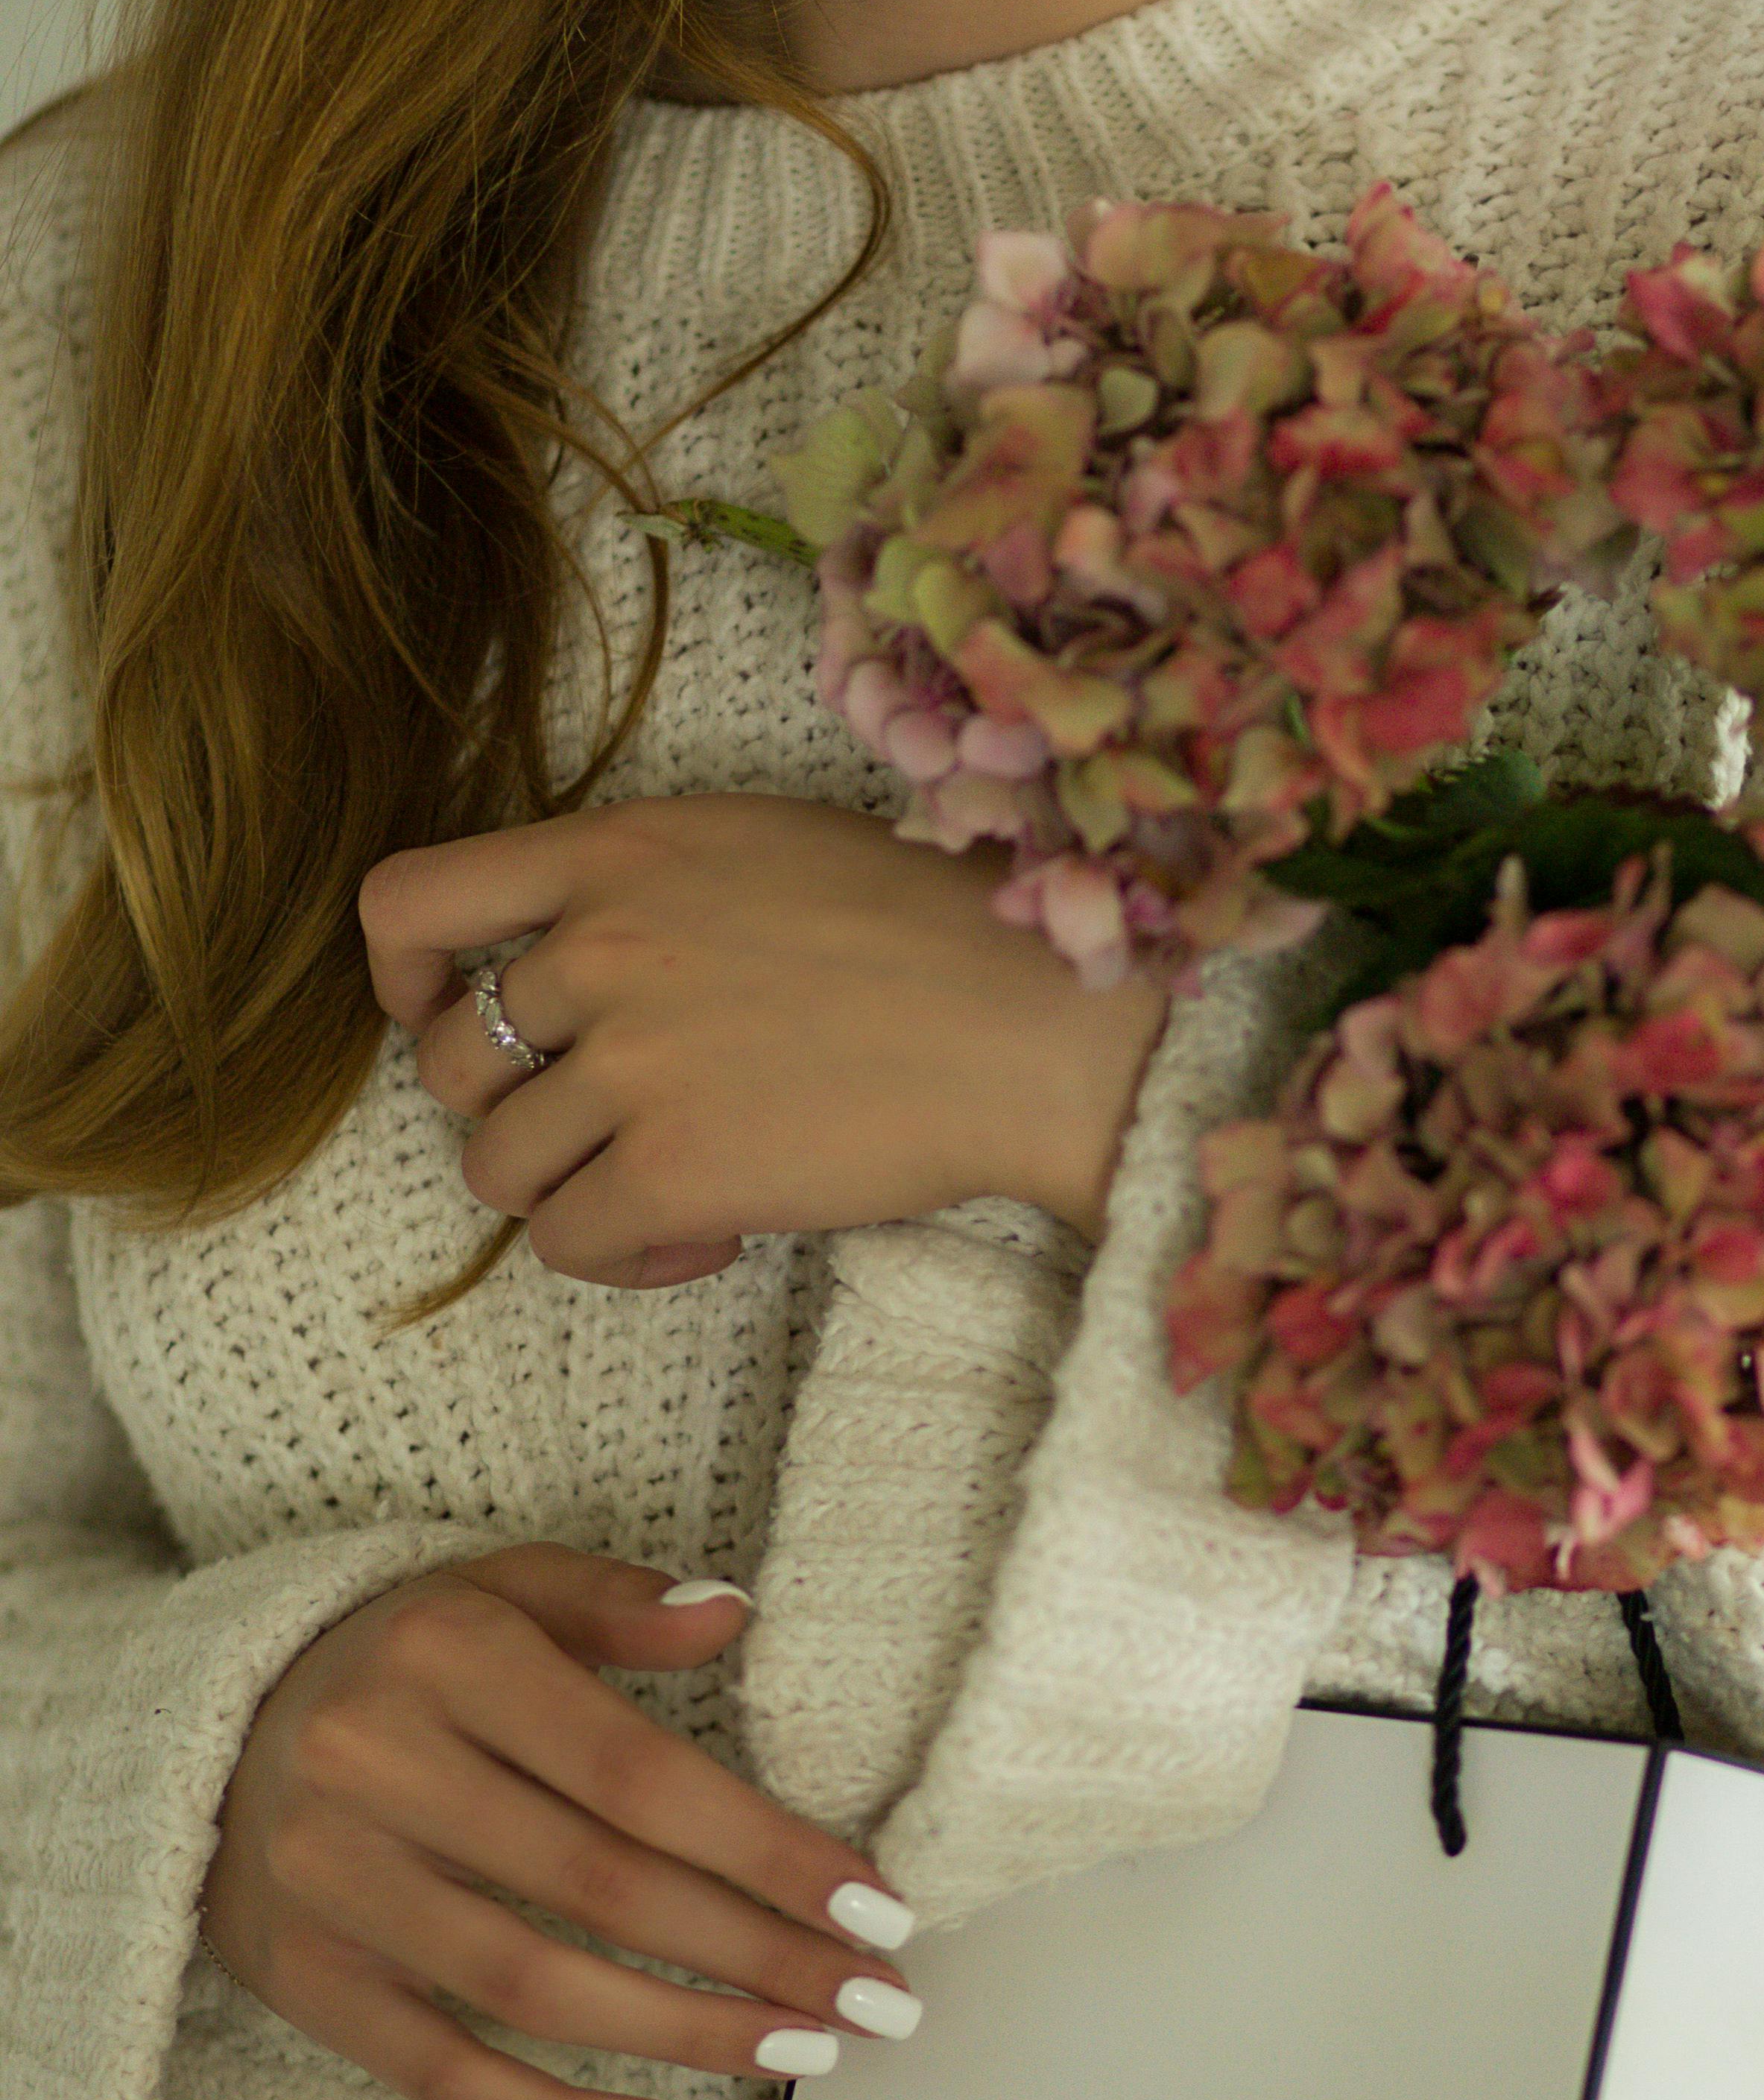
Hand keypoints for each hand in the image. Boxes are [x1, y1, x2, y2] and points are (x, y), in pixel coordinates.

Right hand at [195, 1547, 923, 2099]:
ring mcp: (336, 1889)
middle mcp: (379, 1771)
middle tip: (873, 2001)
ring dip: (686, 2037)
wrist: (204, 1727)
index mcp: (448, 1657)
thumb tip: (734, 1611)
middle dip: (756, 1955)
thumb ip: (615, 1602)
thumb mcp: (498, 1588)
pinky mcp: (309, 1984)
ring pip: (536, 1991)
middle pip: (601, 1889)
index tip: (873, 1904)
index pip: (635, 1773)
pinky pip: (447, 2076)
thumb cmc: (399, 1655)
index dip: (762, 1846)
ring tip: (804, 2054)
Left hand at [360, 793, 1169, 1287]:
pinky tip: (704, 1236)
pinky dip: (621, 1256)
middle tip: (603, 1120)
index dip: (400, 973)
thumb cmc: (924, 926)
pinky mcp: (670, 1172)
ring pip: (496, 1165)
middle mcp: (600, 949)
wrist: (1027, 1020)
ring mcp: (628, 1064)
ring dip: (564, 1189)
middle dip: (510, 1104)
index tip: (440, 1008)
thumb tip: (570, 955)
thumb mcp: (758, 843)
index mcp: (616, 852)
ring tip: (660, 1187)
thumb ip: (645, 885)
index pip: (409, 900)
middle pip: (449, 1060)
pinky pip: (567, 1241)